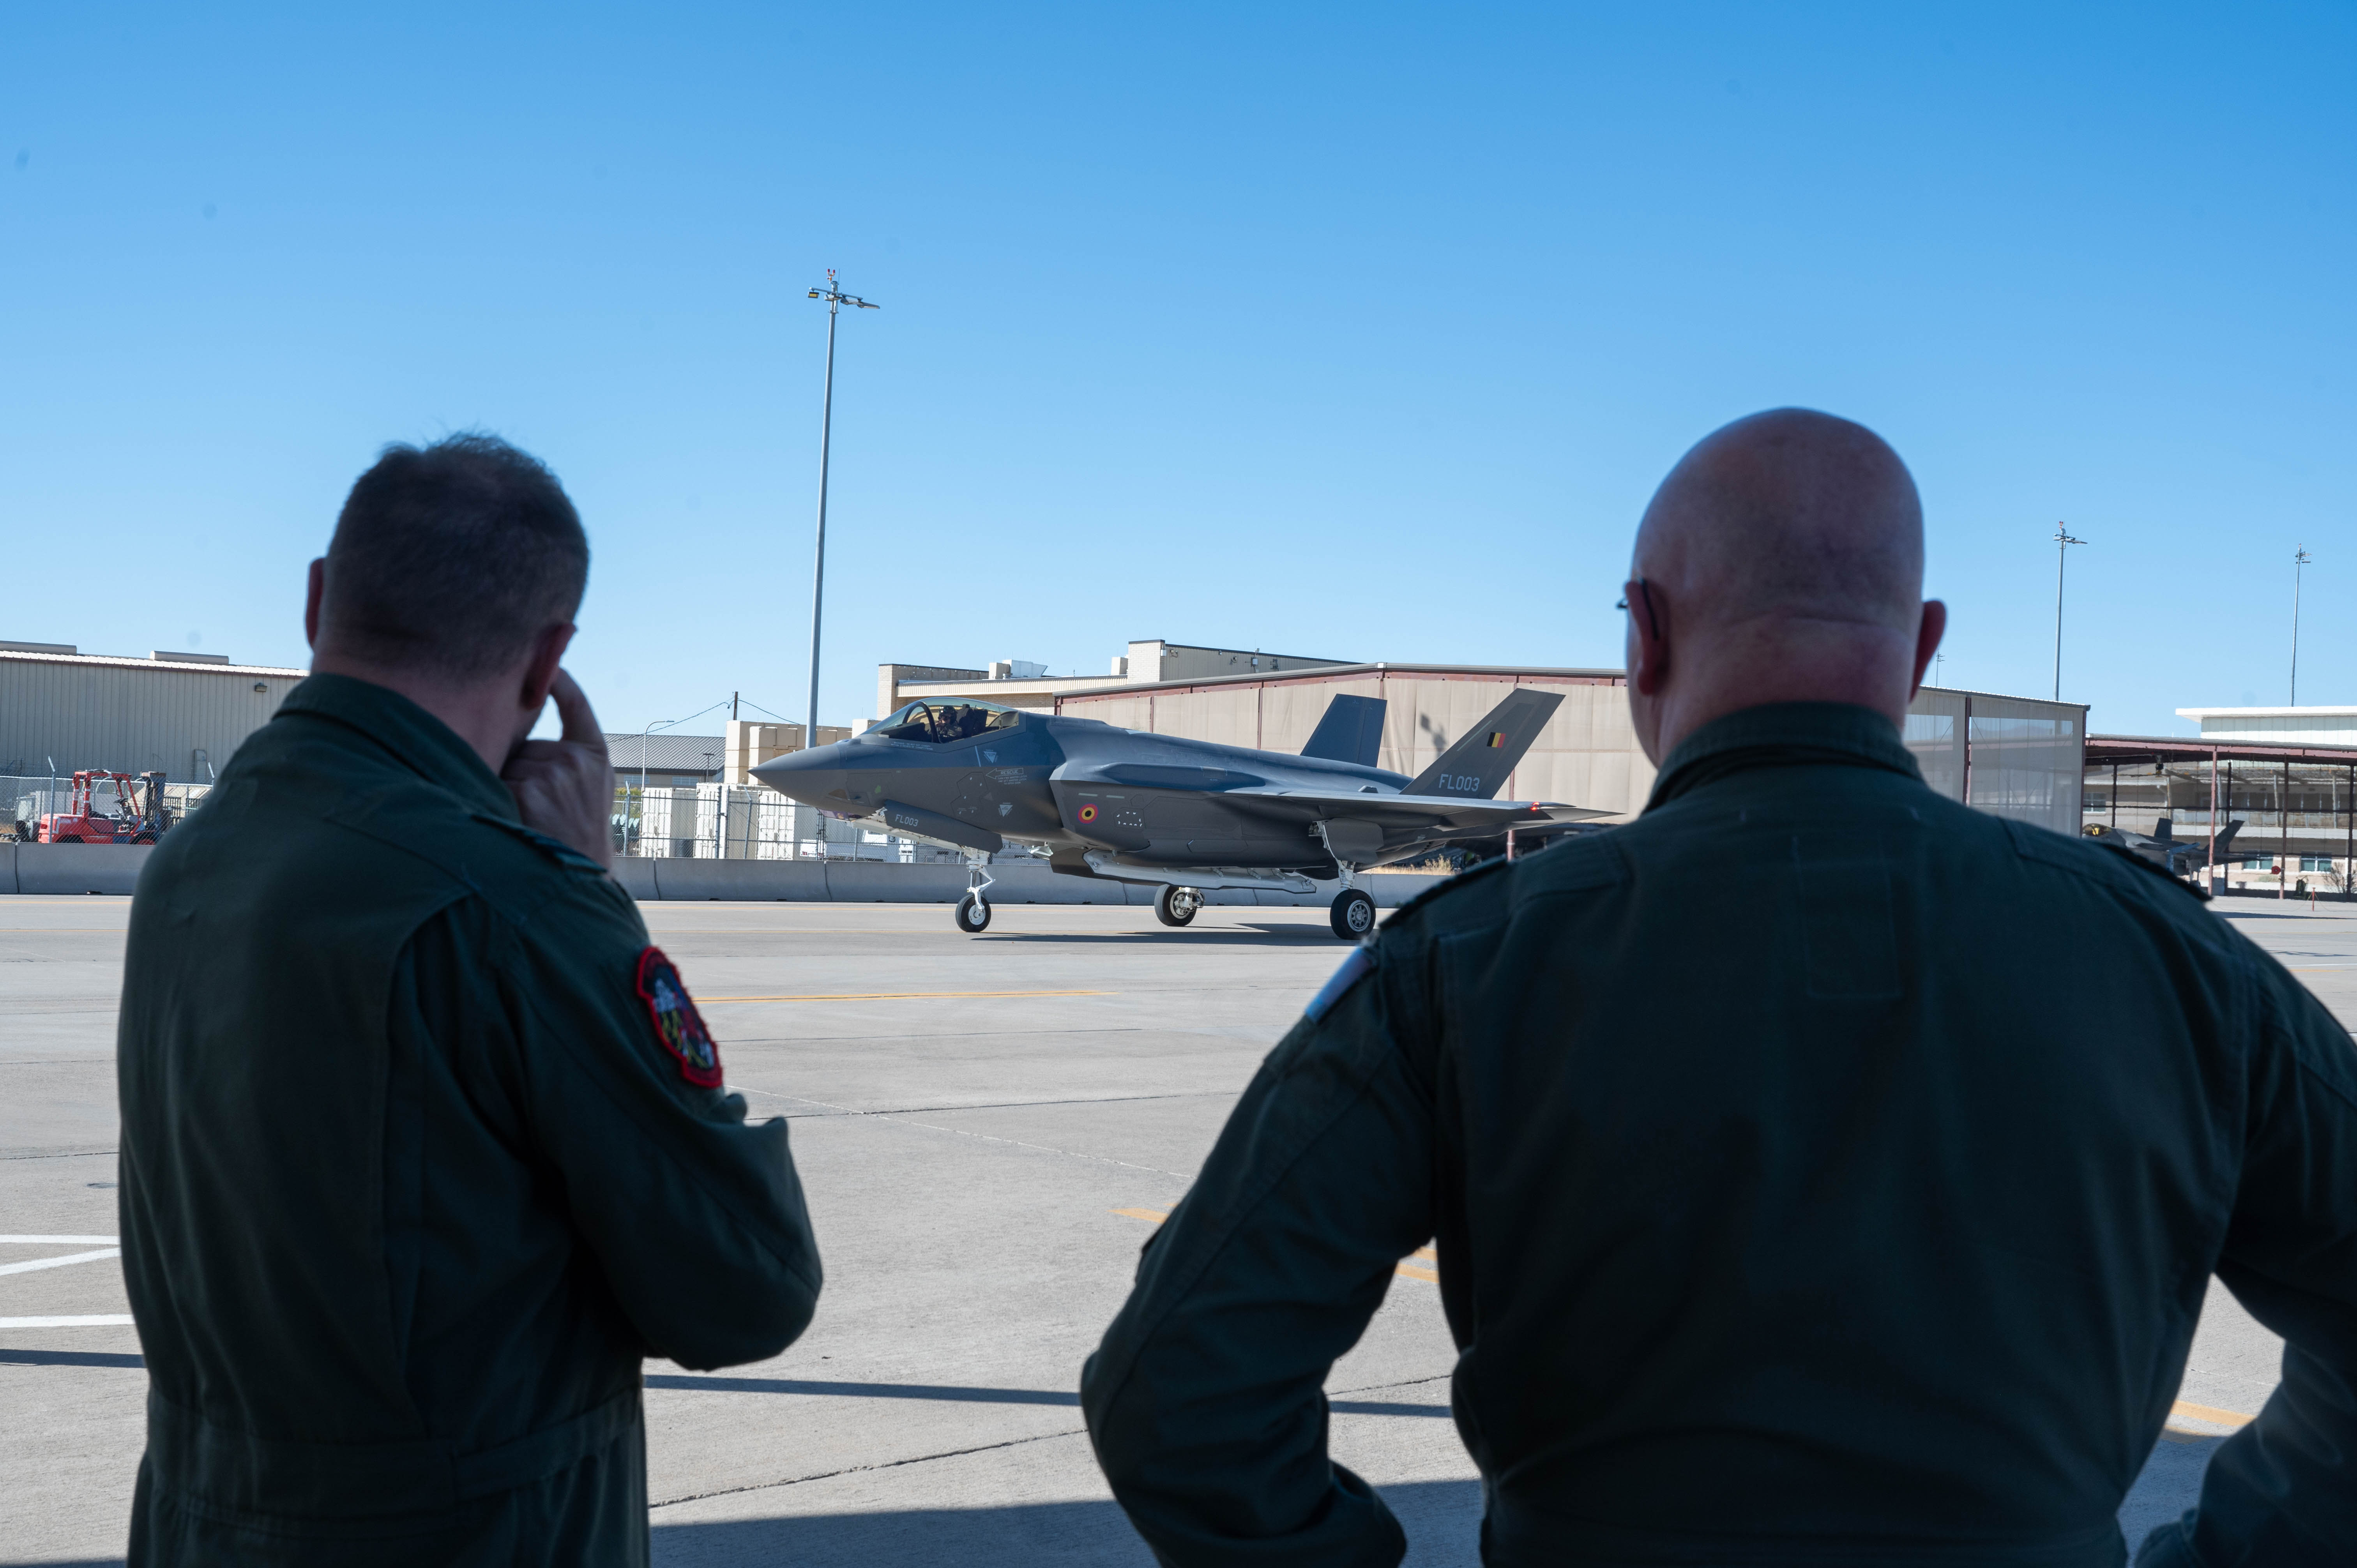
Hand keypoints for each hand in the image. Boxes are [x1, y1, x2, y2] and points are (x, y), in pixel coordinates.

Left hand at [502, 669, 614, 869]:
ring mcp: (554, 773)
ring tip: (531, 818)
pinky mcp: (528, 790)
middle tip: (541, 807)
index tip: (548, 663)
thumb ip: (570, 758)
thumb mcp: (592, 790)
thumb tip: (523, 732)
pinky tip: (517, 820)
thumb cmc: (578, 835)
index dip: (558, 681)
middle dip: (523, 768)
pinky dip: (498, 799)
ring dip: (510, 786)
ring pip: (509, 764)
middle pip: (526, 746)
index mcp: (597, 756)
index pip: (575, 705)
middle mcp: (578, 759)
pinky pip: (497, 782)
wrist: (580, 877)